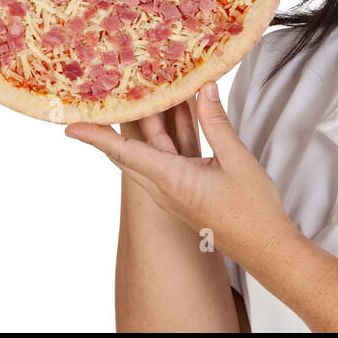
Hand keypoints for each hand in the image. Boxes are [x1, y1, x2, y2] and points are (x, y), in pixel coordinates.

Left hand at [65, 81, 295, 269]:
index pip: (125, 152)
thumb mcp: (236, 160)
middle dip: (119, 121)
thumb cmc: (252, 212)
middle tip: (110, 93)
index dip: (96, 138)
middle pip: (131, 149)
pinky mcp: (186, 191)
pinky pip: (168, 157)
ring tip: (147, 91)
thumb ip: (217, 123)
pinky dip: (169, 134)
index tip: (70, 127)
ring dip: (150, 123)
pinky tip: (179, 113)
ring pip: (150, 152)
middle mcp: (165, 188)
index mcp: (171, 180)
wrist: (266, 248)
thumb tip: (204, 89)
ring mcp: (174, 191)